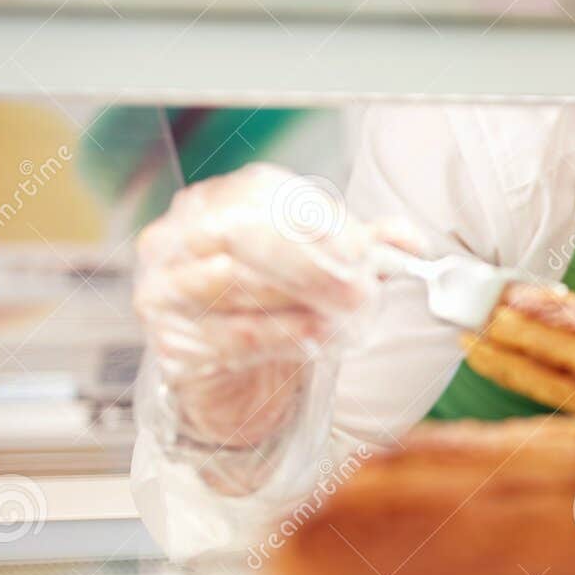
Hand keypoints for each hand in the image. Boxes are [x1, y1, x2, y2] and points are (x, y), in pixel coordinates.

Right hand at [134, 162, 413, 452]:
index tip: (364, 246)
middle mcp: (178, 238)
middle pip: (239, 233)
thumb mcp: (322, 270)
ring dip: (298, 300)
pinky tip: (318, 338)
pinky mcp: (171, 343)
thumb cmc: (277, 311)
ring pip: (229, 282)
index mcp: (215, 204)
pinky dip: (280, 336)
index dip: (316, 218)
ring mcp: (165, 290)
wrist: (240, 381)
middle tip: (360, 287)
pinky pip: (227, 335)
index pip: (260, 192)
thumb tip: (409, 239)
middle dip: (308, 260)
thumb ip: (362, 248)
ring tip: (347, 314)